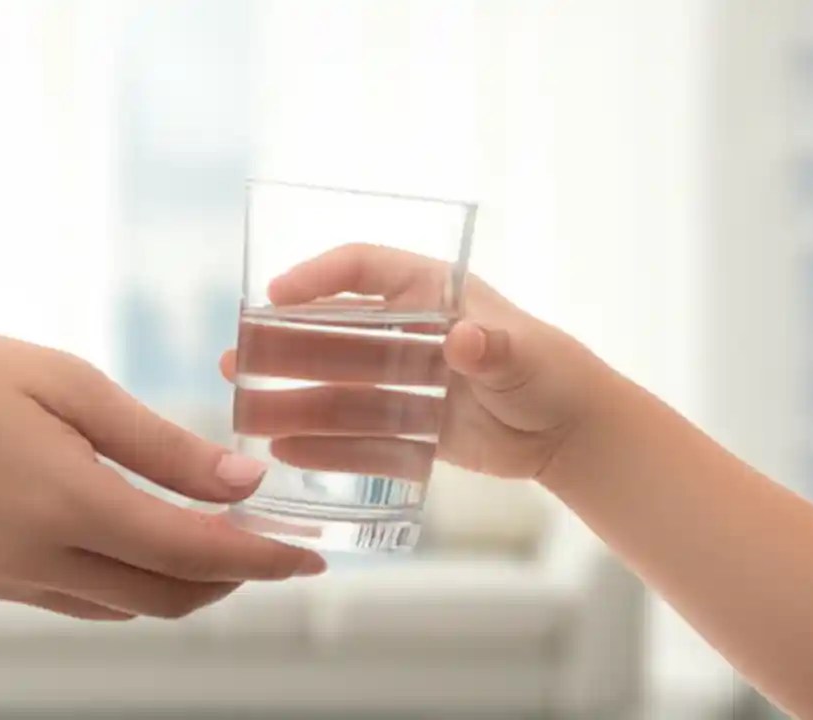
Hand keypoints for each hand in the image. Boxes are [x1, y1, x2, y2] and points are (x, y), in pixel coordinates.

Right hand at [0, 322, 325, 621]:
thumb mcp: (68, 384)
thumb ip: (160, 444)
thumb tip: (242, 482)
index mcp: (65, 503)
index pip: (193, 553)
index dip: (259, 558)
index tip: (307, 558)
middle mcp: (34, 559)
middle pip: (164, 596)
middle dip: (228, 581)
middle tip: (266, 546)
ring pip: (119, 606)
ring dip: (175, 584)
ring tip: (208, 540)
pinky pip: (70, 598)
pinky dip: (119, 580)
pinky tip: (130, 539)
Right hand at [219, 243, 609, 482]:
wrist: (576, 434)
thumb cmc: (556, 374)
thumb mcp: (528, 356)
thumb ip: (494, 349)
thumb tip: (465, 340)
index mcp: (434, 295)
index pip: (364, 271)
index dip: (317, 277)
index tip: (273, 296)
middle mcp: (410, 335)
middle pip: (335, 334)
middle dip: (285, 347)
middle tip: (236, 361)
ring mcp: (407, 383)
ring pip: (339, 389)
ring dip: (293, 399)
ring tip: (247, 413)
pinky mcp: (411, 428)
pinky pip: (360, 436)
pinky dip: (327, 444)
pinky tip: (288, 451)